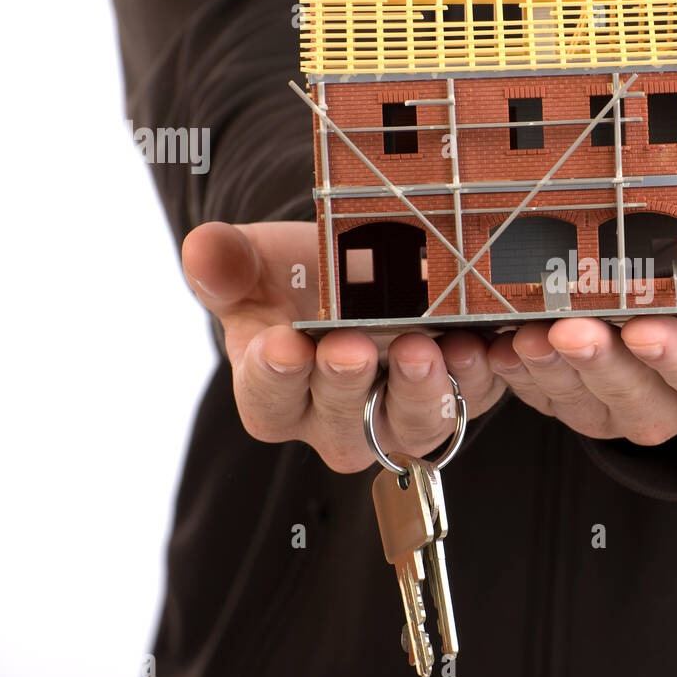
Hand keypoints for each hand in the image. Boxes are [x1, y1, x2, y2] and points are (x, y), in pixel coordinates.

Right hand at [180, 221, 505, 472]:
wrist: (363, 267)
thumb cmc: (298, 278)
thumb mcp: (257, 261)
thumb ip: (226, 263)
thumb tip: (200, 251)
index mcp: (276, 394)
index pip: (267, 401)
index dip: (273, 378)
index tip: (279, 346)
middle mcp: (337, 421)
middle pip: (339, 423)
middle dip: (346, 385)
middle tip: (351, 347)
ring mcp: (399, 414)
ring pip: (409, 425)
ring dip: (417, 391)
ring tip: (420, 349)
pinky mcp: (456, 396)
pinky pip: (471, 400)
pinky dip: (475, 375)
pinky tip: (474, 344)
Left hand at [475, 258, 676, 445]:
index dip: (676, 358)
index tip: (647, 331)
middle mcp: (673, 411)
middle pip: (631, 391)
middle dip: (596, 360)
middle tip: (565, 326)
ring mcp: (622, 409)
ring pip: (581, 397)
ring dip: (547, 368)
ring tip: (520, 334)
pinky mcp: (582, 400)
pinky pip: (546, 394)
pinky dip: (518, 371)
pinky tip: (493, 344)